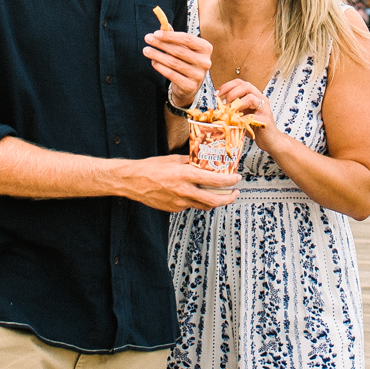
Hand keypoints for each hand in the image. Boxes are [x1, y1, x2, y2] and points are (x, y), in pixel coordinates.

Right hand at [120, 153, 239, 210]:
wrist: (132, 181)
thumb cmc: (150, 168)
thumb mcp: (173, 159)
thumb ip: (190, 162)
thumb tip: (203, 161)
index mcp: (185, 175)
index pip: (215, 181)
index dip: (229, 181)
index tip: (236, 178)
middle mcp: (184, 191)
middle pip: (214, 200)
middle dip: (228, 198)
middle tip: (234, 193)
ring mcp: (179, 202)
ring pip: (203, 205)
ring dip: (214, 201)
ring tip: (218, 195)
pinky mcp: (174, 209)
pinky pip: (190, 206)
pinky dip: (196, 201)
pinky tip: (194, 194)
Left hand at [143, 28, 211, 108]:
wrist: (189, 86)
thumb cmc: (186, 62)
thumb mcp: (183, 47)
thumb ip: (174, 37)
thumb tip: (163, 25)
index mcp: (206, 48)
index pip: (187, 38)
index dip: (170, 36)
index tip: (156, 33)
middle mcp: (205, 62)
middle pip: (179, 50)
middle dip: (161, 44)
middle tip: (147, 39)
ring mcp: (198, 75)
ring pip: (173, 62)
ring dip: (157, 55)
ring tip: (146, 50)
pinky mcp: (190, 86)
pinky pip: (170, 74)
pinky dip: (160, 67)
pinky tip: (153, 62)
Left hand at [216, 78, 281, 155]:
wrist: (270, 140)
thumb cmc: (255, 127)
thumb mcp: (241, 115)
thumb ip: (232, 110)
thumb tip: (217, 108)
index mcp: (254, 95)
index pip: (240, 83)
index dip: (227, 86)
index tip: (216, 94)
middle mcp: (260, 99)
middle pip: (246, 86)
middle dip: (231, 92)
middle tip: (223, 103)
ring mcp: (264, 109)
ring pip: (251, 98)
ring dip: (237, 104)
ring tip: (230, 112)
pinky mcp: (265, 120)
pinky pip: (252, 117)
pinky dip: (242, 119)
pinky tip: (236, 123)